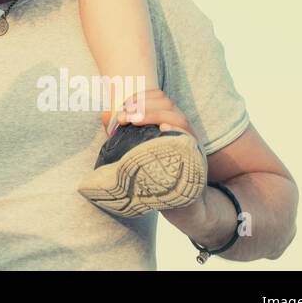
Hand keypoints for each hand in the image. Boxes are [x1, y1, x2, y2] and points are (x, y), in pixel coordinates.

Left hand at [119, 89, 217, 234]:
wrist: (181, 204)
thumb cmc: (155, 171)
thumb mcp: (138, 148)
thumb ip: (123, 131)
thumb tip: (105, 114)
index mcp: (169, 121)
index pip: (159, 97)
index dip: (140, 97)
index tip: (122, 108)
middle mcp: (182, 128)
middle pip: (166, 103)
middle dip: (142, 106)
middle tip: (122, 117)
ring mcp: (190, 142)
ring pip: (178, 117)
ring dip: (153, 115)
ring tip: (134, 120)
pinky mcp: (196, 157)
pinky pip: (190, 139)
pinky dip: (177, 130)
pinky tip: (163, 130)